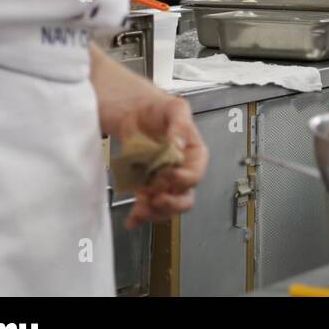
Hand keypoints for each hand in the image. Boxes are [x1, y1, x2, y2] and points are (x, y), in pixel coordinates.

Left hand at [114, 96, 207, 228]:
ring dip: (153, 212)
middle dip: (171, 203)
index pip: (196, 174)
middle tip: (157, 198)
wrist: (138, 113)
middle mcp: (182, 171)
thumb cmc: (161, 109)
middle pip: (185, 198)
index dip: (184, 179)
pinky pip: (147, 206)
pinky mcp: (147, 186)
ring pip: (166, 207)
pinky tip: (133, 219)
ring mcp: (164, 182)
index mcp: (194, 154)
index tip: (170, 174)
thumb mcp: (175, 108)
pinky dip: (139, 215)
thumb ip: (179, 125)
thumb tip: (178, 144)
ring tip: (141, 208)